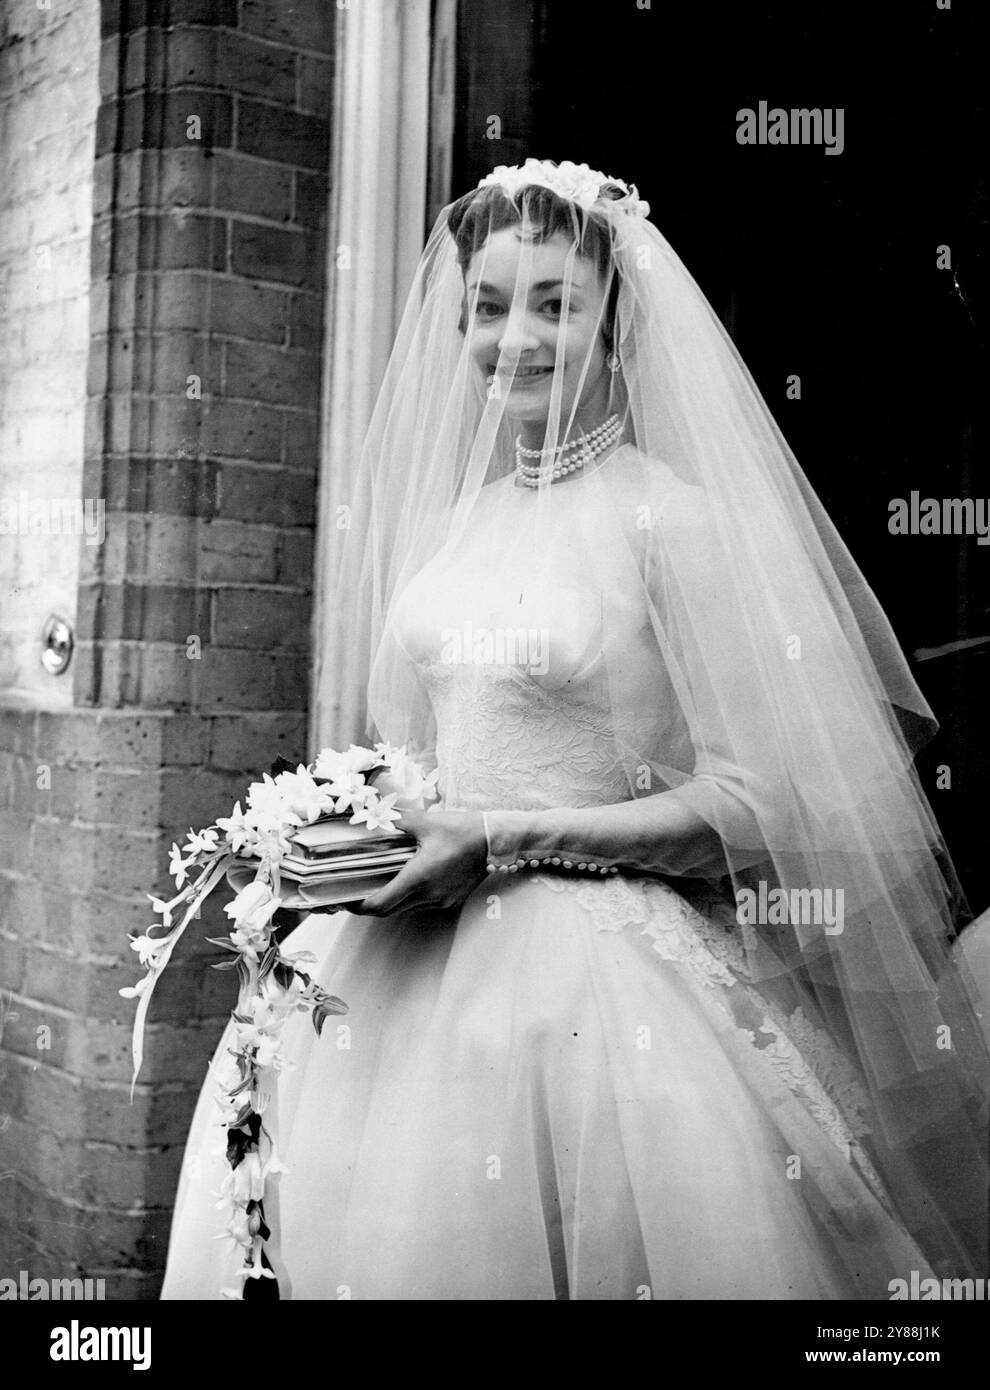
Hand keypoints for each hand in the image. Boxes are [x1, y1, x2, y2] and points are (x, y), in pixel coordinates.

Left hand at [352, 808, 489, 916]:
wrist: (495, 841)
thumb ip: (398, 823)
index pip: (381, 904)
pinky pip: (422, 905)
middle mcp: (428, 895)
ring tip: (379, 885)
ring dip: (391, 901)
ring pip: (406, 909)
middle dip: (371, 905)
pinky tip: (407, 881)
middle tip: (356, 893)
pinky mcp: (451, 900)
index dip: (360, 906)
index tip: (347, 900)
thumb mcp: (425, 822)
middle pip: (389, 911)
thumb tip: (378, 820)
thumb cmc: (461, 830)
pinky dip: (409, 898)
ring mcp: (441, 901)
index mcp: (418, 878)